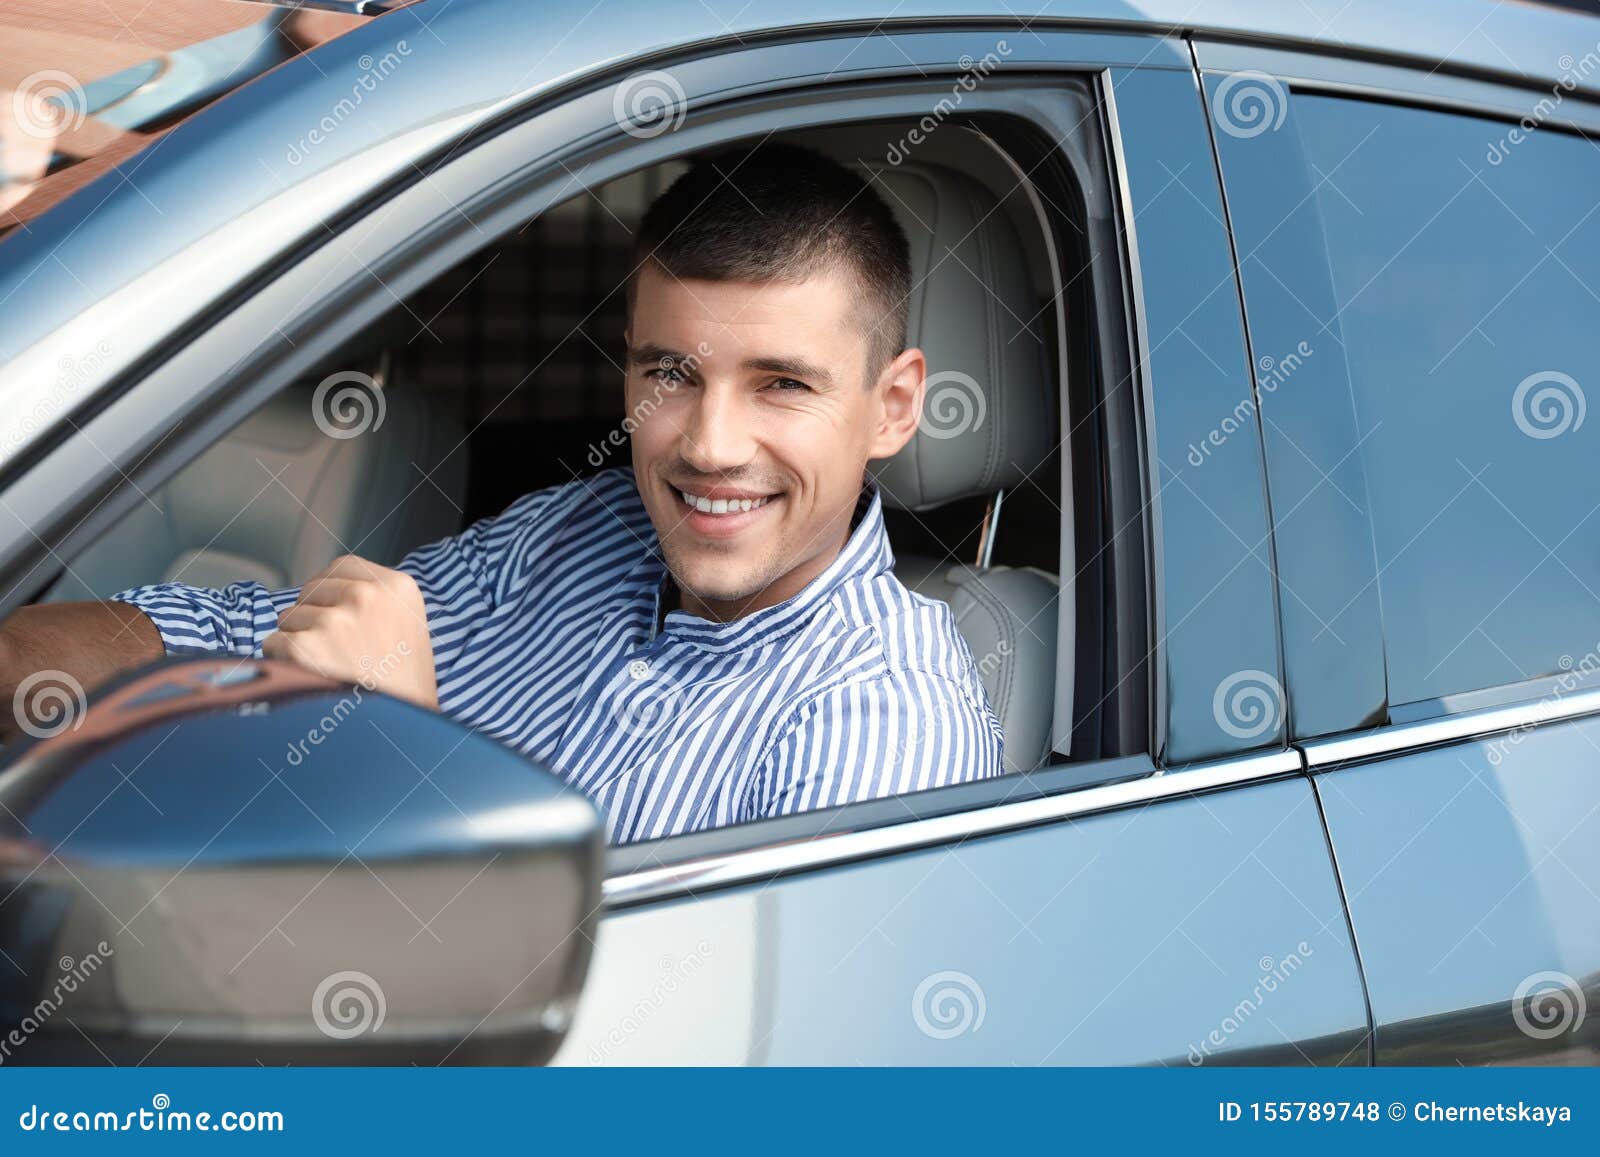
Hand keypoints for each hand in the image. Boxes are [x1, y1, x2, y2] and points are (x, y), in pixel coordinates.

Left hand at [262, 555, 437, 709]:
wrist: (404, 732)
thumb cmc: (405, 688)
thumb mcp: (408, 628)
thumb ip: (376, 601)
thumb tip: (328, 590)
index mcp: (398, 587)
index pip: (341, 567)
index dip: (330, 592)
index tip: (334, 615)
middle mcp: (367, 596)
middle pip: (310, 590)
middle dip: (312, 617)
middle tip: (335, 652)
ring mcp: (335, 621)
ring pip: (288, 618)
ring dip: (298, 642)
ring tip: (328, 671)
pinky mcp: (304, 647)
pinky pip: (272, 644)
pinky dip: (283, 664)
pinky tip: (312, 682)